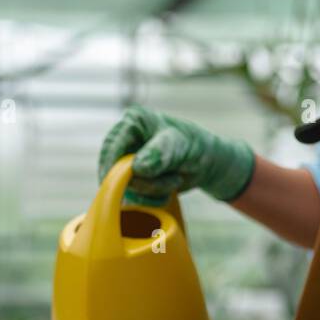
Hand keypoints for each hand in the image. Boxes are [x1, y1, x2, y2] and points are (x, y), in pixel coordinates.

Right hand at [98, 105, 254, 205]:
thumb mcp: (179, 145)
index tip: (119, 186)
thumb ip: (159, 153)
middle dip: (143, 182)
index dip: (112, 167)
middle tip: (172, 179)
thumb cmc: (194, 145)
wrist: (207, 163)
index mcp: (133, 122)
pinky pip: (132, 197)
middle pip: (115, 170)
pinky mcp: (132, 179)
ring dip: (152, 190)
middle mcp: (125, 140)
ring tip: (174, 179)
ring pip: (125, 187)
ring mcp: (127, 161)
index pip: (112, 146)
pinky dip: (151, 198)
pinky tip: (168, 187)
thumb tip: (137, 167)